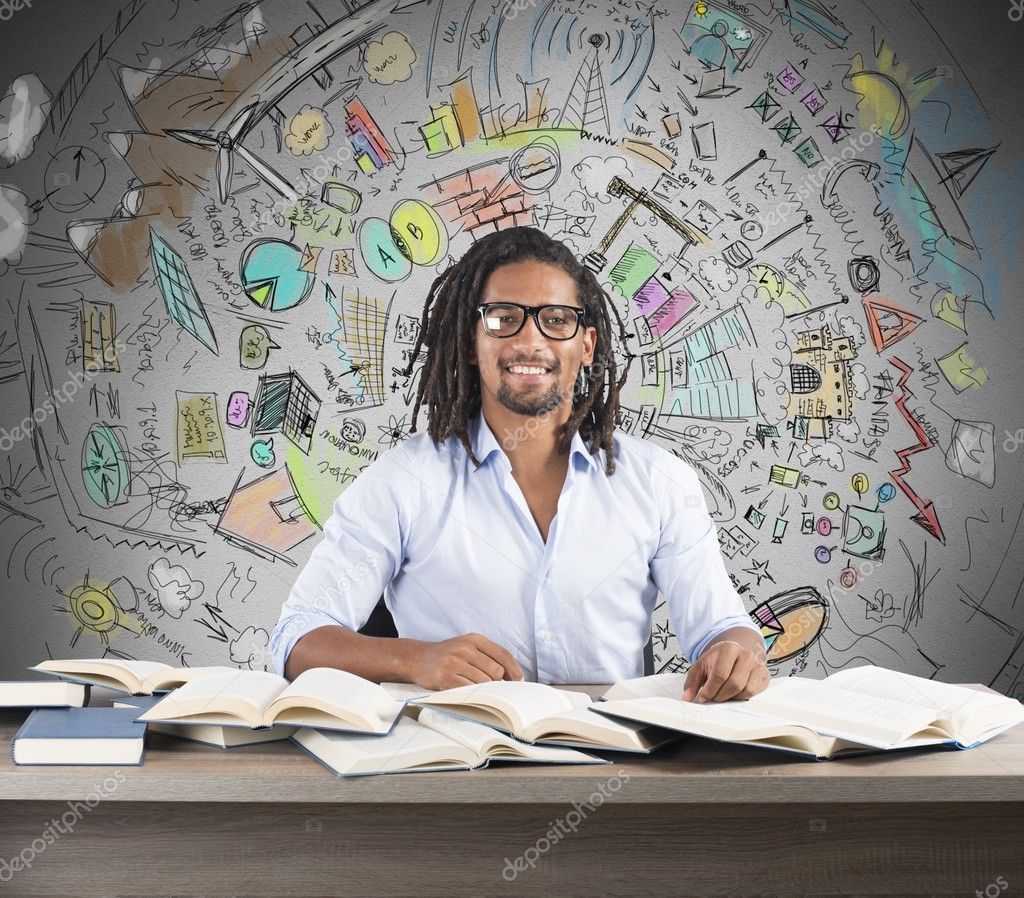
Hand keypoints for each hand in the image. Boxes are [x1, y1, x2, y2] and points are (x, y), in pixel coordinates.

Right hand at [402, 632, 524, 689]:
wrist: (417, 658)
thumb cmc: (447, 655)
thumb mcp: (467, 647)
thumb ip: (488, 656)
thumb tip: (512, 676)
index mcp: (474, 639)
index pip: (503, 654)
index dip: (514, 670)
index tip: (520, 681)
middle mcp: (465, 648)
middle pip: (496, 671)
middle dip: (496, 682)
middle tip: (489, 686)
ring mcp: (454, 662)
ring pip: (484, 683)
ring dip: (483, 690)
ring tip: (472, 686)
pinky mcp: (445, 677)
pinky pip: (469, 690)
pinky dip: (472, 694)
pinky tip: (466, 691)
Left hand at [680, 640, 769, 702]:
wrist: (736, 651)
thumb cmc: (717, 660)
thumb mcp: (701, 666)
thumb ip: (692, 682)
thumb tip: (687, 698)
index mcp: (729, 649)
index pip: (720, 674)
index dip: (710, 690)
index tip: (702, 698)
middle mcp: (746, 655)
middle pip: (734, 684)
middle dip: (720, 695)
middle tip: (713, 698)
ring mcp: (758, 665)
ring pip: (745, 690)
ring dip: (731, 698)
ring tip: (723, 694)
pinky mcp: (765, 676)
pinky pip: (754, 693)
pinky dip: (742, 697)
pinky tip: (734, 693)